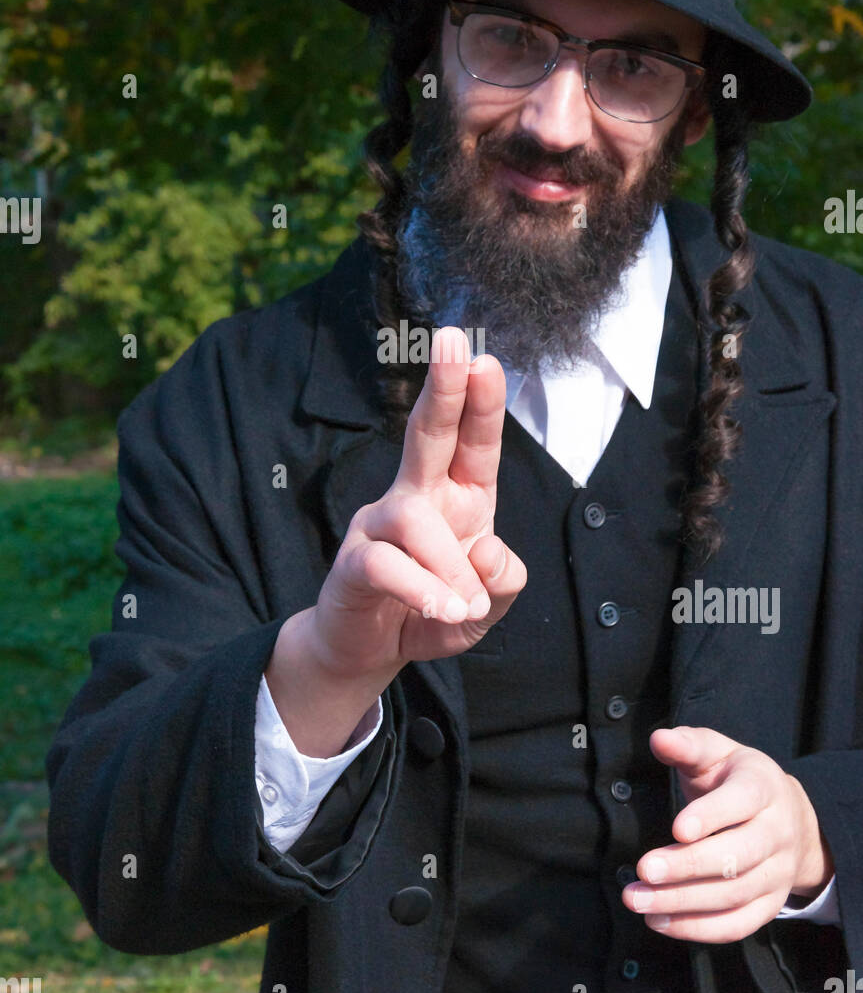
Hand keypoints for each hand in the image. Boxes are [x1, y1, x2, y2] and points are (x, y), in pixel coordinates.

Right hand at [307, 327, 526, 680]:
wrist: (369, 651)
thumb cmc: (432, 614)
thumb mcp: (485, 607)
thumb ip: (503, 582)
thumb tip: (488, 549)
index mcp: (459, 496)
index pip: (474, 441)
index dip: (481, 402)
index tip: (486, 359)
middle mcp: (418, 496)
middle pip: (429, 432)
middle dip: (443, 387)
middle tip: (453, 341)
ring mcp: (380, 523)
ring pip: (415, 518)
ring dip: (449, 566)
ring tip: (464, 606)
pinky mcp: (353, 561)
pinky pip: (386, 564)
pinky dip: (420, 590)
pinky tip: (441, 611)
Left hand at [621, 726, 834, 942]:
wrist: (789, 815)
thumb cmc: (737, 779)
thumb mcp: (717, 752)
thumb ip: (687, 745)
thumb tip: (659, 739)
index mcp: (763, 788)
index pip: (742, 802)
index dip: (710, 816)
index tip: (676, 828)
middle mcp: (777, 833)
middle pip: (737, 857)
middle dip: (688, 866)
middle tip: (644, 871)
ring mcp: (777, 872)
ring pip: (734, 895)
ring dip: (683, 903)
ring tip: (638, 900)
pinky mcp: (770, 904)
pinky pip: (738, 924)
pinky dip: (699, 929)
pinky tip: (660, 921)